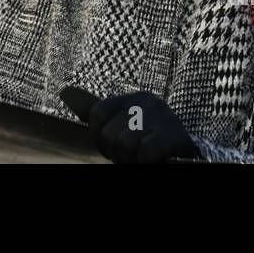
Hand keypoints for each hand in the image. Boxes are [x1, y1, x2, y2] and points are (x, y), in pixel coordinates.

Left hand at [60, 86, 199, 163]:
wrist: (188, 154)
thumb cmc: (149, 141)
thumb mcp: (121, 123)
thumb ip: (94, 110)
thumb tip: (65, 92)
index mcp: (131, 98)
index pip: (96, 113)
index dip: (99, 137)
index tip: (113, 147)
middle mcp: (145, 101)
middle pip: (110, 133)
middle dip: (117, 152)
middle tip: (131, 155)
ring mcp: (160, 116)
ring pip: (125, 143)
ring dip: (131, 159)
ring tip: (141, 158)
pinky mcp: (173, 134)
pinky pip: (146, 150)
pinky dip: (145, 161)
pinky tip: (152, 160)